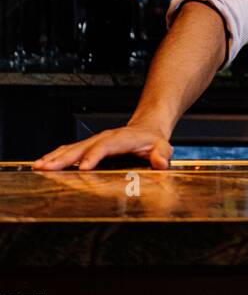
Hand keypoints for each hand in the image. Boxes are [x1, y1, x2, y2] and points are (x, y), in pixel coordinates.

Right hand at [32, 124, 173, 171]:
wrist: (147, 126)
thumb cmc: (152, 139)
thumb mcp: (162, 146)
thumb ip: (161, 154)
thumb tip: (161, 162)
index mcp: (121, 138)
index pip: (105, 146)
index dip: (94, 156)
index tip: (83, 167)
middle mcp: (105, 138)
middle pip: (81, 147)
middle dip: (64, 158)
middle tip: (48, 168)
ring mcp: (95, 140)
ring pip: (72, 148)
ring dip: (55, 157)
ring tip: (39, 166)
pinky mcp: (89, 145)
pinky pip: (70, 149)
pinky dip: (55, 156)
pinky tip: (43, 163)